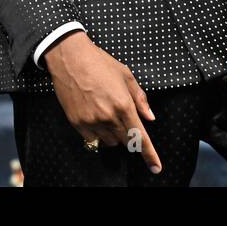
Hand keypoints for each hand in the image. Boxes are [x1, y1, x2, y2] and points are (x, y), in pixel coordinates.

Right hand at [44, 32, 161, 172]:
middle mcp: (108, 116)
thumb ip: (140, 98)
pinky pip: (92, 140)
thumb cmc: (99, 62)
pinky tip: (94, 117)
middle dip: (128, 134)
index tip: (156, 168)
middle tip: (122, 117)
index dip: (149, 155)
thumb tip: (149, 117)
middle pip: (125, 141)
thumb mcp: (126, 75)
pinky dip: (97, 134)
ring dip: (113, 134)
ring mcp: (91, 121)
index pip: (140, 137)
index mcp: (123, 104)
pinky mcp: (77, 123)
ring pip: (109, 142)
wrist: (70, 57)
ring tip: (106, 113)